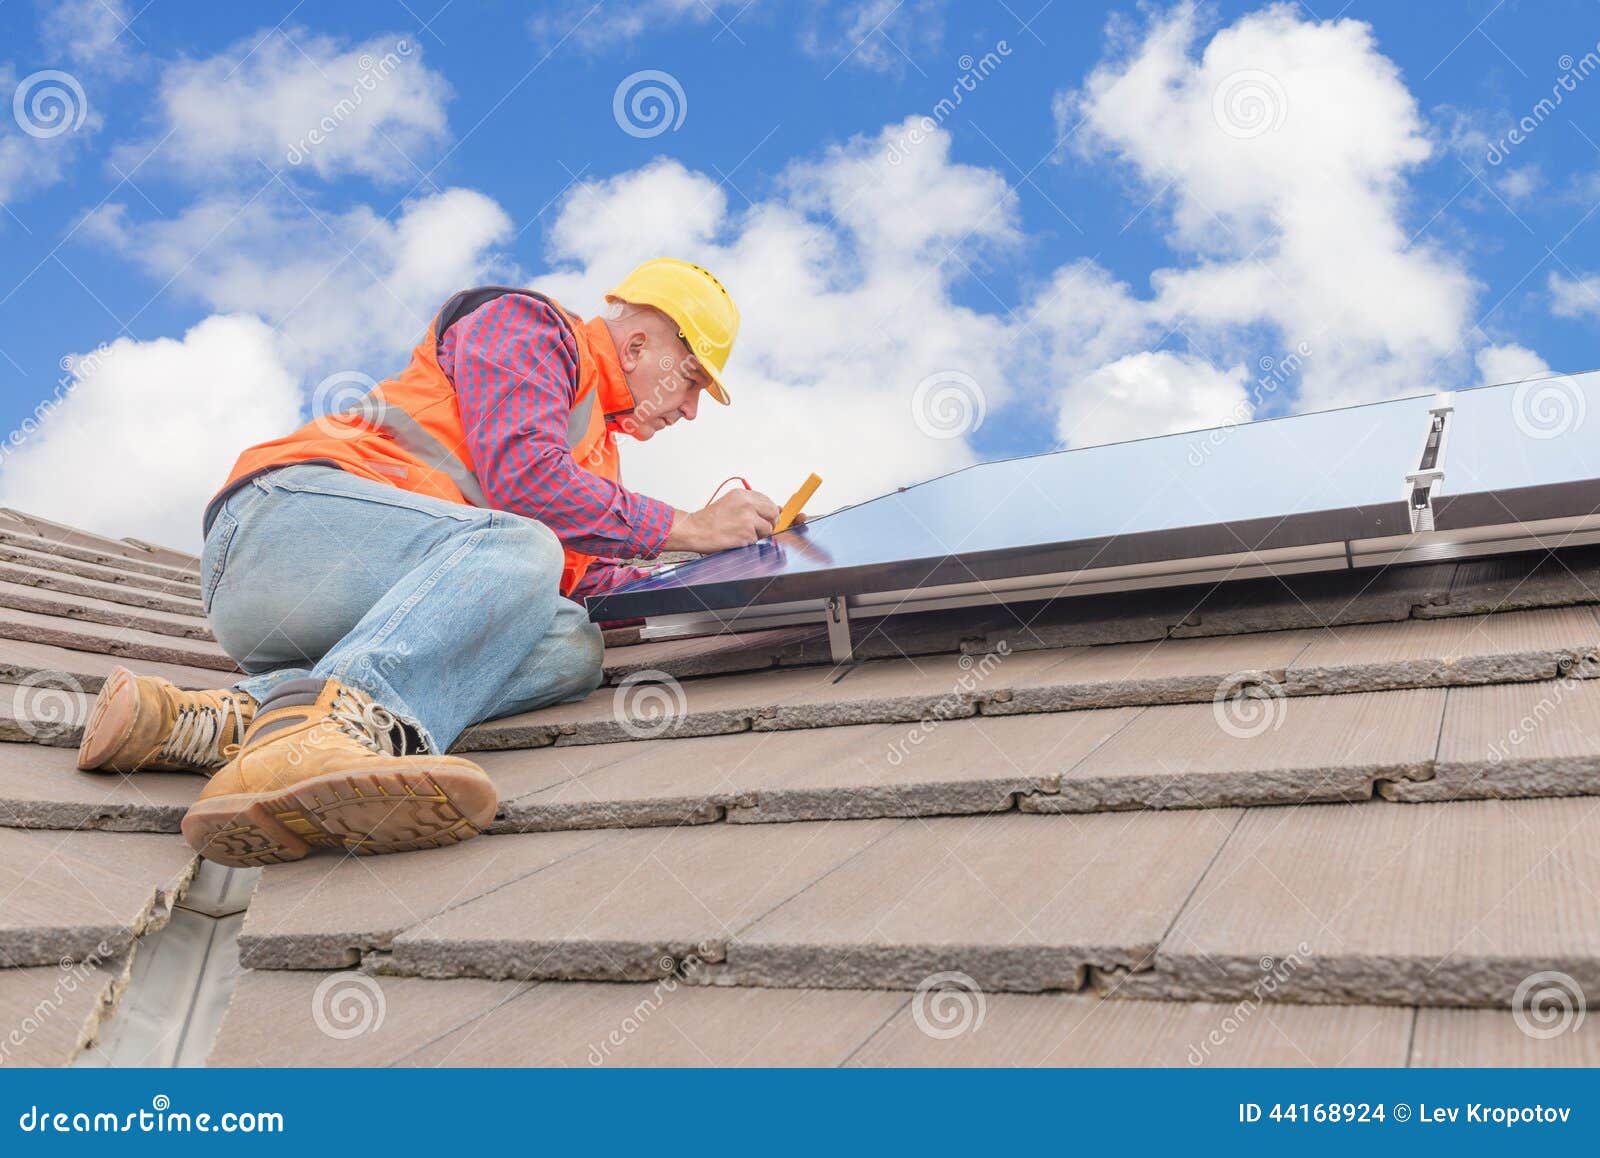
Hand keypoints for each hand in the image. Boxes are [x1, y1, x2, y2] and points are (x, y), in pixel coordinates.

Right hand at [664, 489, 780, 551]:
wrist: (694, 530)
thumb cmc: (709, 520)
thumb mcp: (730, 503)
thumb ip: (752, 505)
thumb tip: (777, 509)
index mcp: (742, 494)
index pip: (768, 501)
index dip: (768, 512)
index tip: (764, 517)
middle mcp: (747, 504)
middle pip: (773, 513)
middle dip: (769, 522)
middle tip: (758, 528)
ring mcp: (748, 519)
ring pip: (768, 528)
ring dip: (759, 534)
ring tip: (742, 533)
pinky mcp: (747, 533)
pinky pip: (758, 540)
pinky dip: (750, 542)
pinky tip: (737, 539)